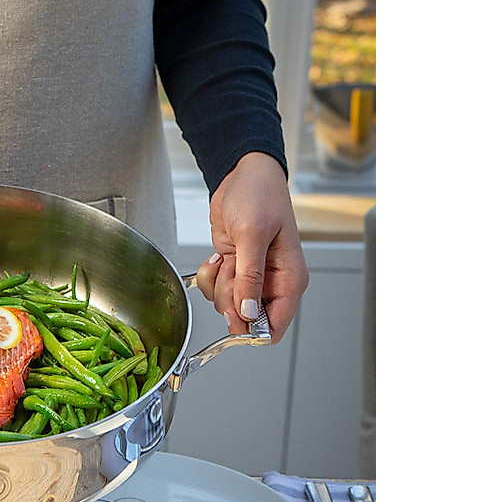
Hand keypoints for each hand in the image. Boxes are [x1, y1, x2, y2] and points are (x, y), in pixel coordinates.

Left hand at [193, 152, 307, 343]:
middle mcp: (273, 283)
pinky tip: (219, 255)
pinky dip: (210, 276)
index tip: (233, 312)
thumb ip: (250, 277)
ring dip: (219, 284)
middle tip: (231, 271)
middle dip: (230, 299)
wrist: (242, 174)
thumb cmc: (258, 195)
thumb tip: (247, 312)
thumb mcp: (252, 234)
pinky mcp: (234, 268)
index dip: (251, 328)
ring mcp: (252, 277)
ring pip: (228, 304)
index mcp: (290, 279)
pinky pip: (217, 288)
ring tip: (227, 256)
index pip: (274, 327)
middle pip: (245, 318)